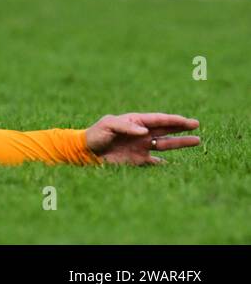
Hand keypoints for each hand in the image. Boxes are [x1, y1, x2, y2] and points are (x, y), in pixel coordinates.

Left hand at [85, 113, 199, 165]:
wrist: (87, 151)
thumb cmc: (96, 134)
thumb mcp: (108, 125)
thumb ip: (126, 126)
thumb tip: (145, 131)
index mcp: (135, 122)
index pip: (158, 120)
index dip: (173, 120)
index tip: (187, 121)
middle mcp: (141, 133)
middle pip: (165, 129)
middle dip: (181, 127)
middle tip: (197, 125)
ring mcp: (141, 146)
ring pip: (165, 144)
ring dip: (180, 142)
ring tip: (197, 141)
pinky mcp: (138, 159)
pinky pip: (156, 161)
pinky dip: (166, 163)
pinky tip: (176, 164)